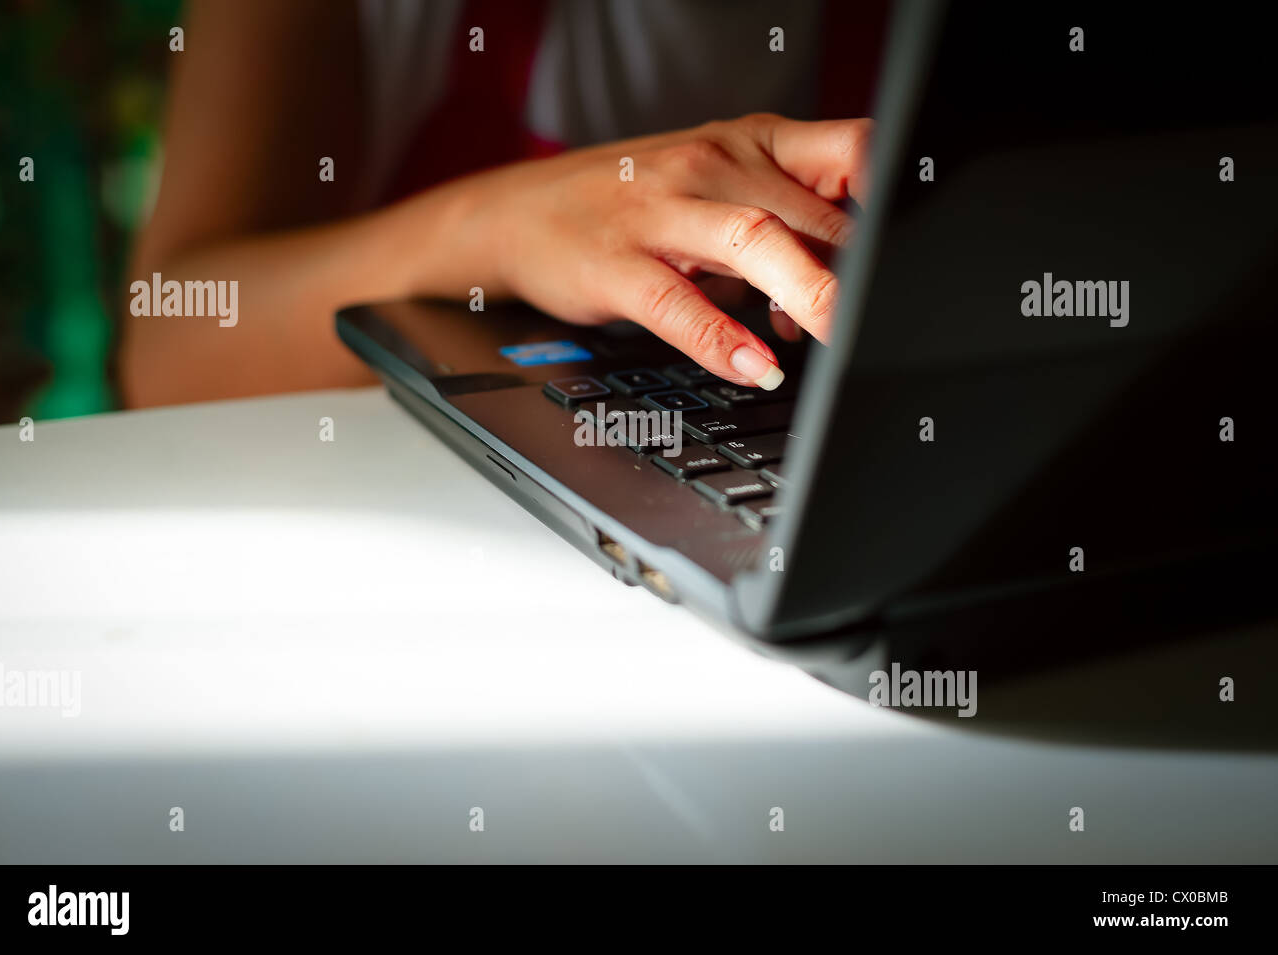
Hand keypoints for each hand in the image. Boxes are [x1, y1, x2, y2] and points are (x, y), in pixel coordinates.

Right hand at [457, 113, 871, 388]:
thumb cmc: (629, 202)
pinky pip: (679, 304)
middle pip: (812, 213)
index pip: (849, 152)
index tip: (926, 244)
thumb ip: (784, 221)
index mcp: (749, 145)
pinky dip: (722, 339)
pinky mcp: (618, 264)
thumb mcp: (714, 186)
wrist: (519, 212)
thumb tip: (849, 282)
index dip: (896, 195)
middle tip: (894, 319)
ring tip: (840, 337)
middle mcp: (712, 168)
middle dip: (860, 269)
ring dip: (808, 291)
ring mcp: (661, 213)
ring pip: (754, 242)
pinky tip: (756, 367)